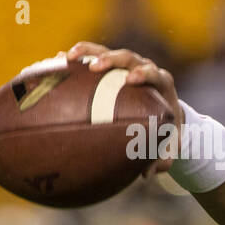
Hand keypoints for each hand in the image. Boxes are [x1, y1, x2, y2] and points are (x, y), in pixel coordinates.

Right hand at [66, 42, 182, 179]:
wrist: (162, 110)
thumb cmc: (166, 127)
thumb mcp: (169, 142)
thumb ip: (163, 157)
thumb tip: (147, 173)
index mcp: (161, 83)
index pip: (153, 73)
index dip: (143, 73)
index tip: (131, 80)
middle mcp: (142, 68)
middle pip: (127, 57)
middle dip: (111, 59)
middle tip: (95, 67)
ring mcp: (123, 64)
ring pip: (104, 51)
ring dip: (86, 52)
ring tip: (67, 57)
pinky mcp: (108, 65)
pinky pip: (89, 57)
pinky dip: (74, 59)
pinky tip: (55, 62)